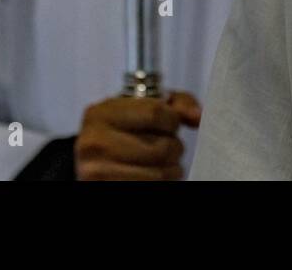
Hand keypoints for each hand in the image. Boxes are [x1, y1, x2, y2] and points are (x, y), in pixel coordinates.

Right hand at [74, 90, 201, 180]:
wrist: (94, 159)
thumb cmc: (124, 130)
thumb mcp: (143, 107)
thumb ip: (176, 104)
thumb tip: (198, 116)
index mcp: (101, 113)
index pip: (155, 113)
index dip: (172, 120)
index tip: (170, 124)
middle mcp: (94, 142)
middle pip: (161, 147)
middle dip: (174, 147)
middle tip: (168, 145)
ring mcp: (96, 171)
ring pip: (159, 173)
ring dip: (172, 168)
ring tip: (164, 161)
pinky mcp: (104, 188)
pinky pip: (151, 187)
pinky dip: (163, 182)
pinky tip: (155, 174)